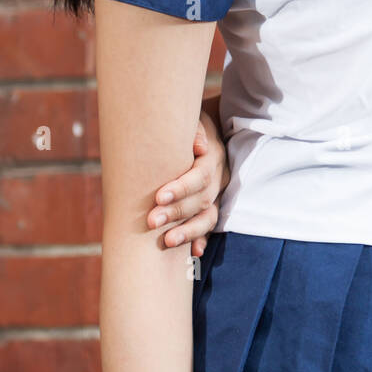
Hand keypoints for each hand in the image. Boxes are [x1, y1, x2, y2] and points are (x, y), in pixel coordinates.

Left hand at [147, 103, 229, 256]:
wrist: (205, 126)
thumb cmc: (186, 123)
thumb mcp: (191, 118)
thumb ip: (194, 130)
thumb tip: (198, 147)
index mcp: (213, 156)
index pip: (200, 176)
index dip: (181, 188)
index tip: (158, 197)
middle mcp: (219, 176)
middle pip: (202, 199)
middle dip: (177, 212)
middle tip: (151, 221)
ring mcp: (218, 192)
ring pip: (209, 216)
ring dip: (189, 231)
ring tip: (167, 241)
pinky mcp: (213, 203)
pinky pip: (210, 224)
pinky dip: (202, 238)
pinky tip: (194, 252)